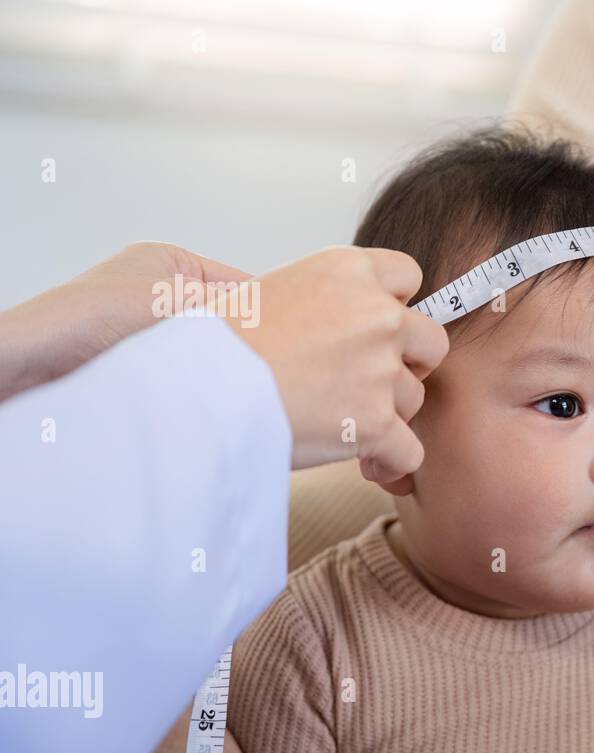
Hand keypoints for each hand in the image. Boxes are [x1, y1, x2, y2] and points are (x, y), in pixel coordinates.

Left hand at [0, 241, 250, 400]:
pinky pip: (186, 367)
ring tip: (233, 372)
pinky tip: (209, 387)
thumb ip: (227, 305)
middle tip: (268, 357)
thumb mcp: (174, 299)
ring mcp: (151, 324)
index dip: (268, 306)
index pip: (239, 281)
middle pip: (226, 315)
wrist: (35, 358)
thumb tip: (273, 317)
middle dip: (242, 336)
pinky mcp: (141, 359)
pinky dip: (196, 377)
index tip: (292, 331)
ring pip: (207, 345)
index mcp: (170, 259)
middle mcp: (160, 288)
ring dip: (216, 360)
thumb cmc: (89, 315)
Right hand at [229, 246, 447, 489]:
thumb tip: (337, 325)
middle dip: (407, 365)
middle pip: (429, 341)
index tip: (372, 331)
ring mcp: (381, 368)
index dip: (394, 307)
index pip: (407, 276)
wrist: (195, 390)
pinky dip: (391, 462)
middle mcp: (376, 313)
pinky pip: (411, 451)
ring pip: (414, 399)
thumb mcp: (267, 291)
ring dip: (386, 415)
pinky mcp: (377, 421)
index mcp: (348, 270)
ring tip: (338, 424)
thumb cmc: (215, 346)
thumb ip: (322, 300)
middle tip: (367, 383)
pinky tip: (367, 463)